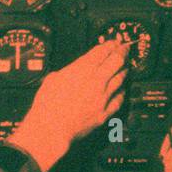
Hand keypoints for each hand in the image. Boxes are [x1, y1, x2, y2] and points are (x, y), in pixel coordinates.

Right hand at [6, 39, 128, 171]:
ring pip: (121, 78)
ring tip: (125, 67)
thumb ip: (66, 72)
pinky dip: (122, 92)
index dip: (110, 44)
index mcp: (82, 70)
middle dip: (122, 52)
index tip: (113, 42)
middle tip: (125, 49)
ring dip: (124, 70)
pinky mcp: (105, 112)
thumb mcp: (52, 80)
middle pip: (116, 61)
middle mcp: (96, 81)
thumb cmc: (46, 107)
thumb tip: (72, 72)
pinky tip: (122, 89)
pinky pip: (119, 99)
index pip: (102, 51)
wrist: (50, 129)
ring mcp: (103, 97)